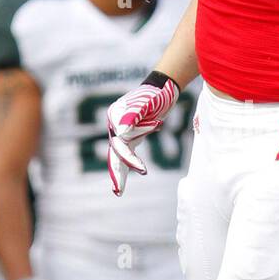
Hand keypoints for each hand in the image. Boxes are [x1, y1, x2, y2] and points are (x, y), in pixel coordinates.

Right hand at [106, 76, 179, 195]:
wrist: (163, 88)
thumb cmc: (156, 94)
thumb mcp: (147, 102)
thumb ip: (134, 115)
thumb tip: (122, 132)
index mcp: (116, 116)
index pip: (122, 138)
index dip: (135, 145)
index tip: (150, 147)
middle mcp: (116, 125)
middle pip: (115, 151)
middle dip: (116, 172)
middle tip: (117, 191)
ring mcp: (122, 131)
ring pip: (120, 156)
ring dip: (120, 173)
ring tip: (118, 192)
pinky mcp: (132, 136)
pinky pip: (128, 154)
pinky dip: (128, 165)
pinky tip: (128, 178)